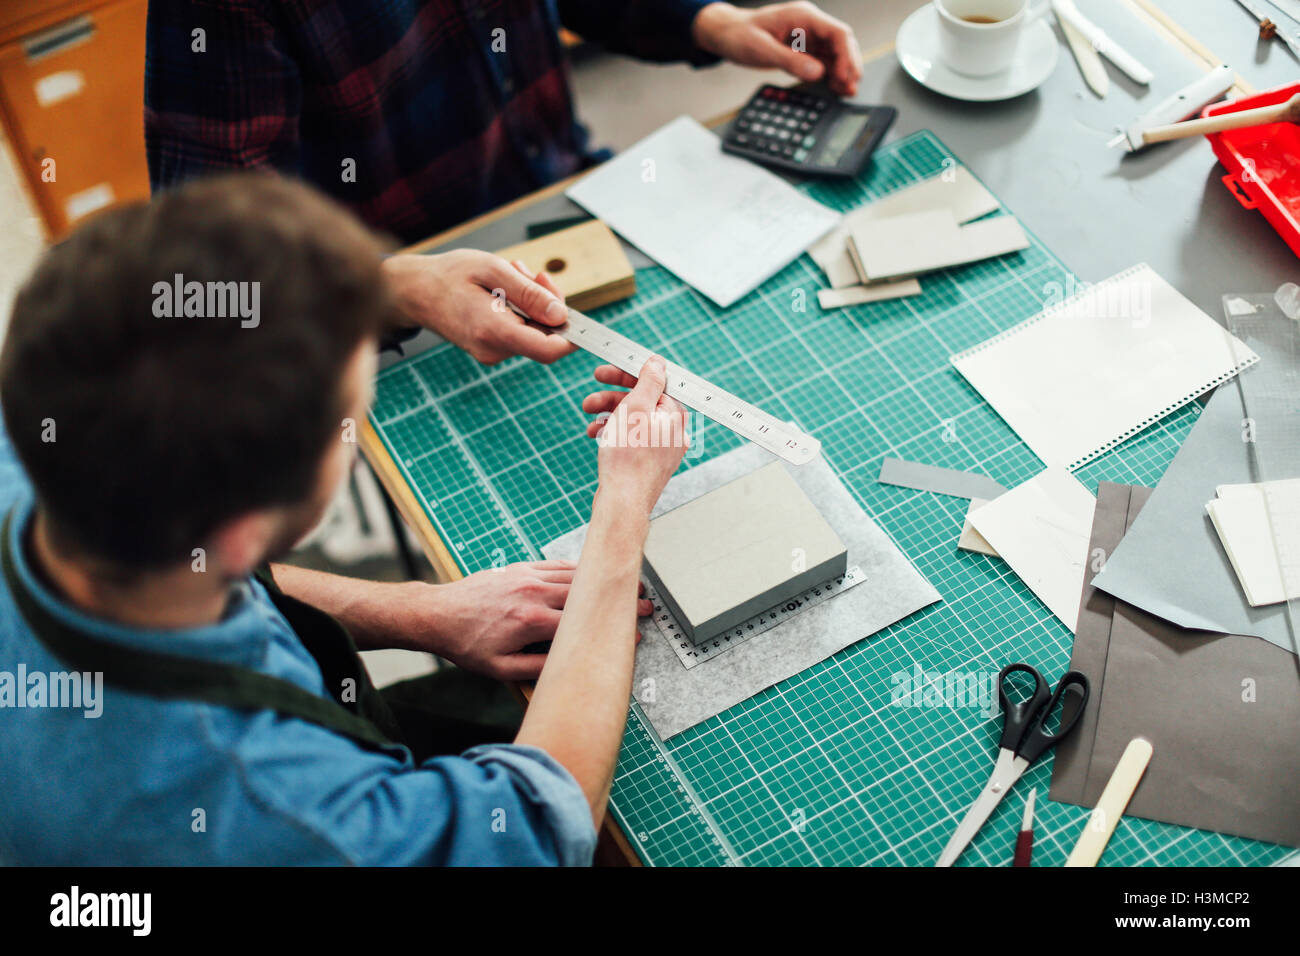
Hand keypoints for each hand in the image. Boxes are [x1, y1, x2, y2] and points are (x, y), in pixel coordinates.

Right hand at [381, 250, 577, 363]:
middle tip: (531, 272)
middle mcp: (494, 350)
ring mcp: (491, 352)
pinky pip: (519, 331)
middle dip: (547, 303)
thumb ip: (529, 294)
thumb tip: (562, 314)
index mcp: (495, 331)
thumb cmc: (448, 275)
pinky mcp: (490, 348)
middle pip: (545, 336)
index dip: (571, 334)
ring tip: (512, 273)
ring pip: (533, 331)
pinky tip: (504, 288)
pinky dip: (520, 309)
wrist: (412, 291)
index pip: (550, 350)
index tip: (572, 309)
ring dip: (532, 302)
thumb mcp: (493, 270)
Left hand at [414, 560, 651, 680]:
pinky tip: (597, 575)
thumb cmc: (468, 645)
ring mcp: (528, 576)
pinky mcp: (522, 568)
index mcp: (531, 621)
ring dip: (605, 581)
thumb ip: (539, 669)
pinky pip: (559, 566)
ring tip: (630, 586)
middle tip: (646, 605)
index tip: (635, 633)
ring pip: (577, 575)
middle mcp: (533, 593)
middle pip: (588, 595)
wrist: (439, 614)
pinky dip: (581, 570)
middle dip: (619, 600)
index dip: (612, 629)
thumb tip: (571, 666)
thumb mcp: (501, 670)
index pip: (583, 624)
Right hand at [582, 356, 688, 516]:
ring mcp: (662, 448)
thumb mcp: (635, 408)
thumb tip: (658, 362)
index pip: (653, 383)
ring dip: (609, 415)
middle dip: (611, 398)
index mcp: (675, 415)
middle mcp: (673, 431)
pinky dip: (614, 433)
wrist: (623, 503)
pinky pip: (632, 438)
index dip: (625, 375)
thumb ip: (648, 381)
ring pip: (634, 420)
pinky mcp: (649, 461)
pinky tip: (596, 435)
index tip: (604, 373)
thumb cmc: (628, 459)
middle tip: (588, 400)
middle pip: (641, 401)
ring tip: (588, 418)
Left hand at [692, 1, 861, 95]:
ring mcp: (808, 36)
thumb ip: (790, 61)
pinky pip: (824, 61)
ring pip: (835, 53)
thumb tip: (817, 73)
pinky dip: (831, 74)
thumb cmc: (740, 35)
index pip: (837, 32)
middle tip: (852, 87)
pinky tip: (836, 87)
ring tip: (847, 91)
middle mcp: (809, 25)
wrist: (727, 35)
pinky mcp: (803, 49)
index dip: (847, 55)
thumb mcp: (762, 50)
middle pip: (841, 43)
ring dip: (843, 72)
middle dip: (850, 65)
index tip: (846, 76)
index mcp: (802, 16)